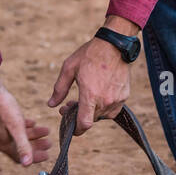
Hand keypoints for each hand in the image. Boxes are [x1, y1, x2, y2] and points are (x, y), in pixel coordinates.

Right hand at [0, 73, 52, 166]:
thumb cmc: (3, 109)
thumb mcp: (16, 128)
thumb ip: (22, 146)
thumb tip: (27, 165)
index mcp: (3, 144)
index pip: (21, 157)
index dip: (34, 157)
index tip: (47, 155)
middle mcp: (1, 139)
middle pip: (21, 147)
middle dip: (37, 146)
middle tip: (50, 143)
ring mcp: (1, 129)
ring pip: (20, 136)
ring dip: (34, 134)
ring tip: (46, 130)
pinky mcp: (2, 119)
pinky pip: (15, 127)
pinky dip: (26, 126)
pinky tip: (33, 122)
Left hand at [48, 16, 137, 134]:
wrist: (114, 44)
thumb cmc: (89, 54)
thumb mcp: (69, 68)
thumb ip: (59, 89)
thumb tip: (51, 105)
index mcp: (90, 95)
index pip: (85, 124)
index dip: (77, 130)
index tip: (71, 128)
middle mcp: (105, 100)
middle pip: (91, 119)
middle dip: (80, 115)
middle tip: (70, 104)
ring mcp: (116, 99)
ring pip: (102, 115)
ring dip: (92, 111)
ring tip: (85, 97)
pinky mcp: (124, 96)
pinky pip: (112, 109)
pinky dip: (103, 107)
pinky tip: (97, 95)